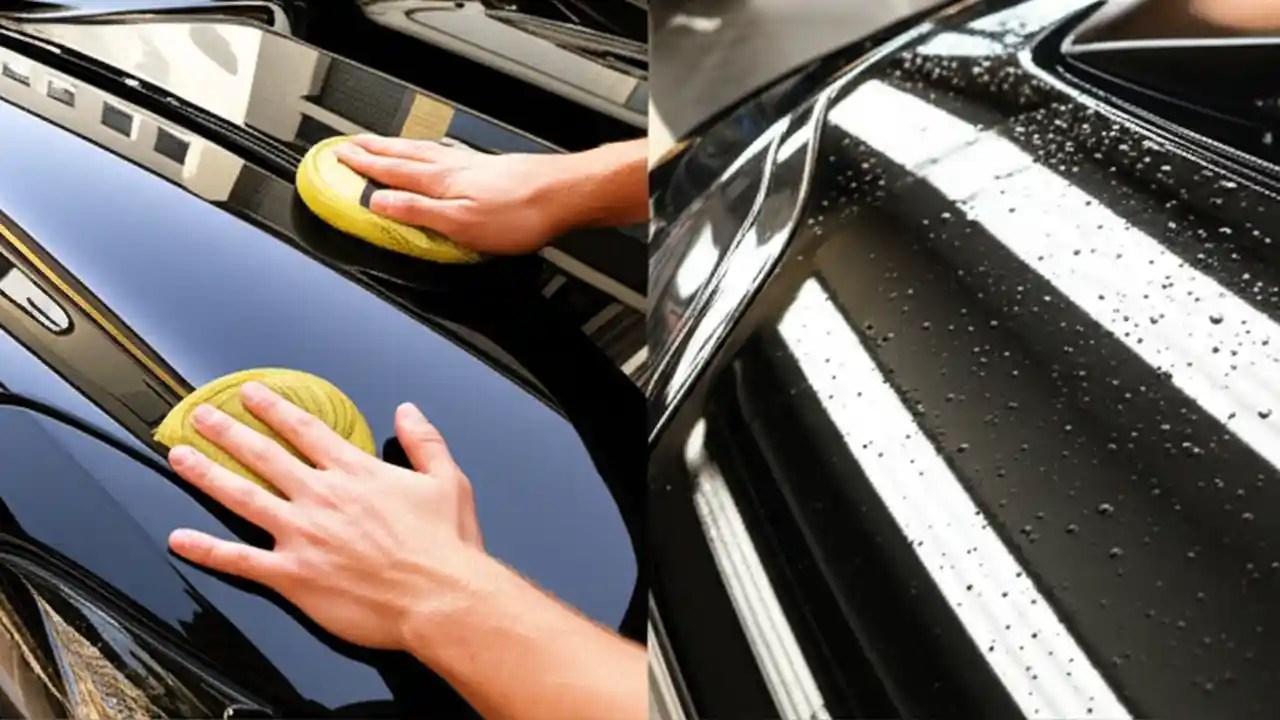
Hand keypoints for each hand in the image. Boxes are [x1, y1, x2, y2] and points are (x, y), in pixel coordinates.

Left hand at [166, 382, 485, 649]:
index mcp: (356, 473)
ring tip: (181, 457)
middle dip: (228, 431)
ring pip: (242, 497)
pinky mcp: (292, 575)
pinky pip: (239, 560)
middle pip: (263, 455)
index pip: (306, 430)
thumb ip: (424, 441)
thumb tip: (408, 410)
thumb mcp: (448, 480)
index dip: (274, 408)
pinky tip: (181, 540)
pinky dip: (206, 550)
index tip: (251, 394)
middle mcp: (322, 497)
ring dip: (207, 474)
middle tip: (202, 415)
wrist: (440, 597)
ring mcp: (302, 535)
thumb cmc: (446, 546)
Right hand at [334, 135, 582, 254]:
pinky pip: (445, 156)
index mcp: (440, 181)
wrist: (564, 195)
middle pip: (404, 154)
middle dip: (374, 150)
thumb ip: (417, 212)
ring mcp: (473, 165)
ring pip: (424, 152)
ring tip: (382, 146)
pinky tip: (434, 157)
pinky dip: (427, 154)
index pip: (390, 170)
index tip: (338, 157)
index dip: (362, 165)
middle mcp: (453, 167)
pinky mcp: (491, 169)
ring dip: (397, 148)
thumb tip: (379, 203)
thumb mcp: (460, 223)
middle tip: (350, 143)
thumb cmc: (520, 213)